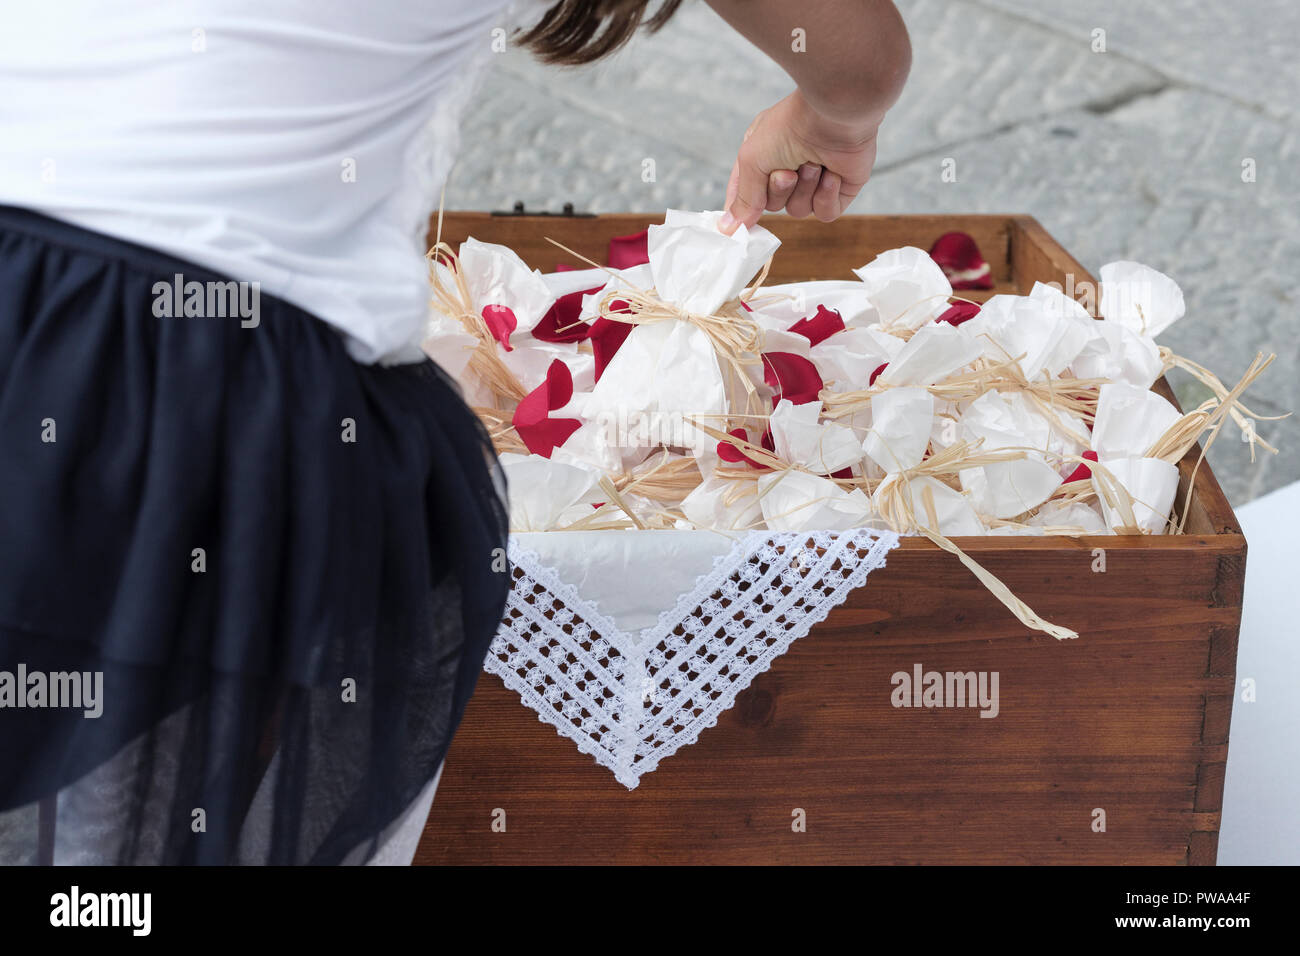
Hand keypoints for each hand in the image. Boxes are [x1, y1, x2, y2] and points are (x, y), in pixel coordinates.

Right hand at [720, 90, 881, 234]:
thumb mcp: (752, 160)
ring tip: (814, 164)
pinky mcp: (839, 189)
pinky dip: (826, 197)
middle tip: (788, 170)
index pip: (746, 192)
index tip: (732, 229)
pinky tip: (832, 175)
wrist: (835, 116)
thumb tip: (729, 229)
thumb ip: (743, 197)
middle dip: (779, 190)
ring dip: (804, 189)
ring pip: (799, 210)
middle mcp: (787, 166)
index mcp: (763, 154)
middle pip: (772, 206)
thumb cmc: (789, 127)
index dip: (742, 208)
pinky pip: (825, 213)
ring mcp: (814, 179)